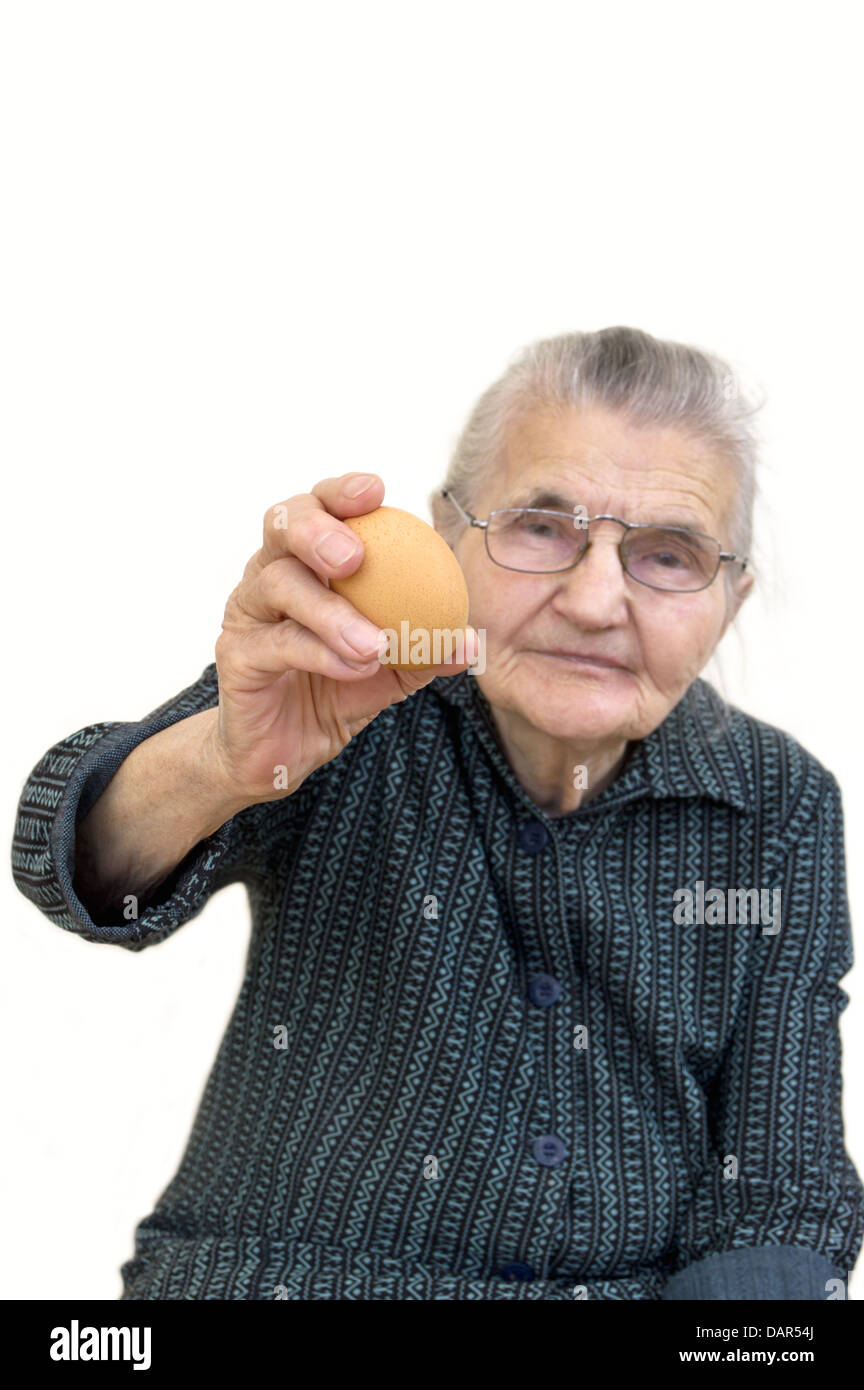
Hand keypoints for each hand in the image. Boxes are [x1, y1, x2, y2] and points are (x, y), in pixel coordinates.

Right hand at [208, 472, 476, 805]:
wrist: (286, 751)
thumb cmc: (336, 692)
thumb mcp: (393, 669)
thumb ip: (427, 648)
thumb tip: (469, 640)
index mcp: (308, 561)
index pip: (320, 508)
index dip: (342, 492)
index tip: (376, 491)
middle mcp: (271, 574)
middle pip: (281, 524)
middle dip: (318, 528)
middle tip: (356, 556)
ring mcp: (247, 612)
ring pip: (280, 585)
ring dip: (332, 612)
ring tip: (375, 644)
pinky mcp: (235, 655)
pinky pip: (277, 644)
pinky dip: (322, 653)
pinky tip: (356, 666)